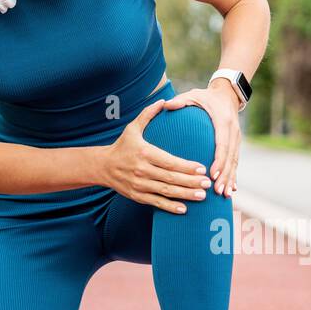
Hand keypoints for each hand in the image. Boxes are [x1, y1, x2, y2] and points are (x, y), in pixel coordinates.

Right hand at [100, 97, 212, 213]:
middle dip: (191, 181)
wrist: (103, 166)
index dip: (186, 166)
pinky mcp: (137, 195)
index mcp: (144, 153)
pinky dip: (170, 207)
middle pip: (171, 178)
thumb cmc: (122, 145)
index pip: (169, 161)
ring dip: (185, 195)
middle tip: (207, 183)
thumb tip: (163, 100)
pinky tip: (184, 209)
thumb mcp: (133, 128)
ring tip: (202, 195)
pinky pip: (156, 202)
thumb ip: (148, 114)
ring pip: (166, 192)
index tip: (202, 168)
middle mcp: (142, 170)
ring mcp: (139, 184)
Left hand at [161, 79, 240, 196]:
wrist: (227, 94)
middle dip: (224, 175)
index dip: (218, 160)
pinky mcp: (236, 144)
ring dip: (229, 179)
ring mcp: (236, 138)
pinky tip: (231, 190)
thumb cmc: (206, 97)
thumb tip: (166, 104)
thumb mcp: (193, 96)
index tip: (212, 174)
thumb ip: (180, 101)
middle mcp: (233, 131)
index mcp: (223, 121)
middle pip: (230, 157)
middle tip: (217, 191)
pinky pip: (235, 162)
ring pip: (234, 162)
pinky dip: (233, 176)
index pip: (222, 144)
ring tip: (224, 195)